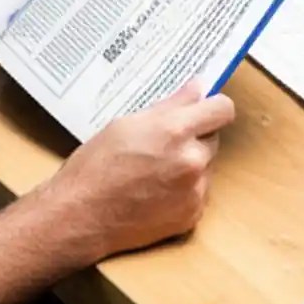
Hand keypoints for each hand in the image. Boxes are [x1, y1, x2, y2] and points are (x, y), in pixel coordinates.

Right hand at [44, 82, 235, 261]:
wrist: (81, 216)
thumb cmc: (95, 167)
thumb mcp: (126, 124)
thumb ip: (170, 105)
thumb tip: (198, 88)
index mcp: (175, 132)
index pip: (223, 109)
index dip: (212, 107)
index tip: (203, 109)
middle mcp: (192, 161)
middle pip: (213, 137)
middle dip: (194, 137)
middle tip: (162, 144)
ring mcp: (195, 191)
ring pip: (206, 166)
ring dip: (189, 164)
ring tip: (154, 171)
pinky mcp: (192, 215)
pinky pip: (198, 192)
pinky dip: (184, 190)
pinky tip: (155, 192)